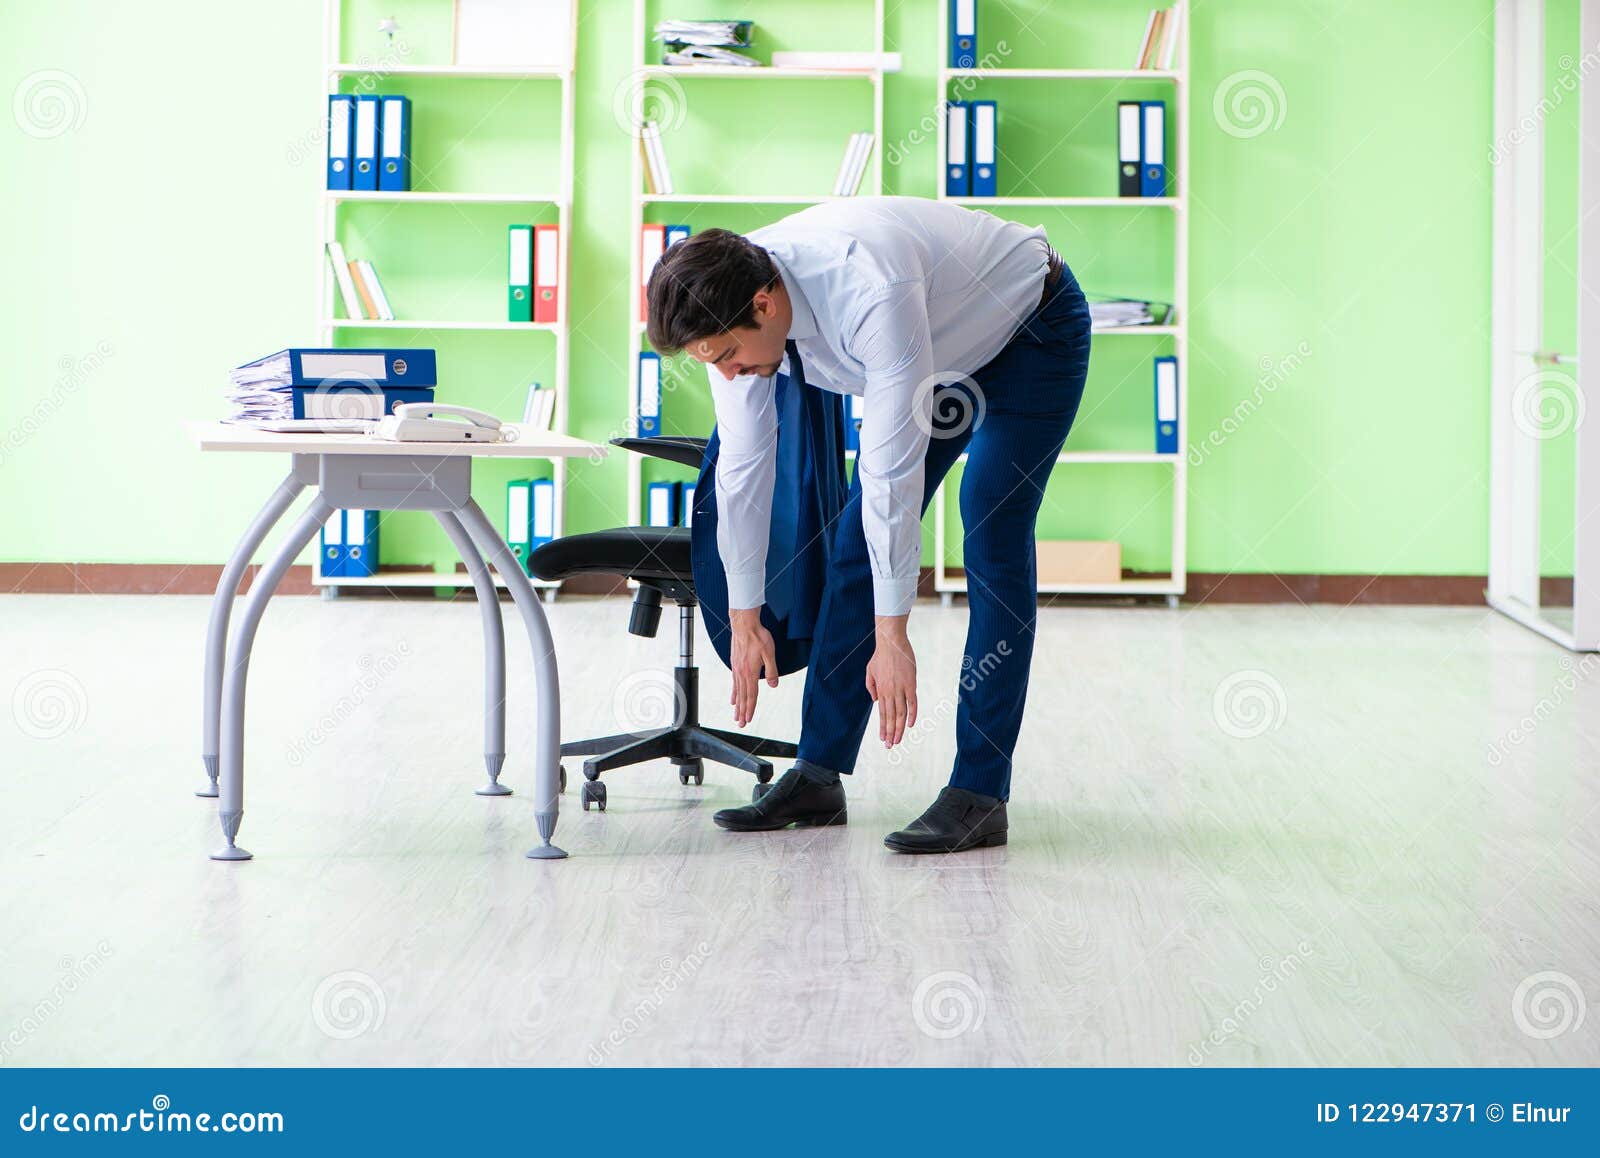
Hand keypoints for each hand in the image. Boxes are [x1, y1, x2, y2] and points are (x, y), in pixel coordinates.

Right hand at [729, 607, 777, 727]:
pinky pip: (734, 683)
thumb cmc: (758, 637)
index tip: (749, 719)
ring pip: (737, 692)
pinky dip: (733, 693)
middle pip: (743, 697)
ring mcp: (736, 669)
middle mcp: (741, 673)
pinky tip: (732, 699)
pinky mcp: (735, 665)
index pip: (751, 695)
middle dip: (742, 712)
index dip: (751, 708)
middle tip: (740, 725)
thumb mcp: (770, 653)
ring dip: (737, 706)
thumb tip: (774, 685)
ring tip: (736, 716)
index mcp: (751, 672)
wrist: (744, 624)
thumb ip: (772, 670)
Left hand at [865, 615, 916, 747]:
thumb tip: (876, 701)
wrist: (890, 642)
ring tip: (897, 741)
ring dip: (899, 728)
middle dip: (890, 733)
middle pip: (891, 717)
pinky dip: (911, 715)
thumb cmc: (880, 655)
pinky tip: (910, 725)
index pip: (882, 714)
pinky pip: (912, 702)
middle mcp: (889, 692)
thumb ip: (871, 687)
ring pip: (900, 713)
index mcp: (880, 690)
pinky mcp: (910, 684)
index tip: (883, 739)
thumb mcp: (870, 671)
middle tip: (890, 746)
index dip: (883, 728)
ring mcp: (900, 688)